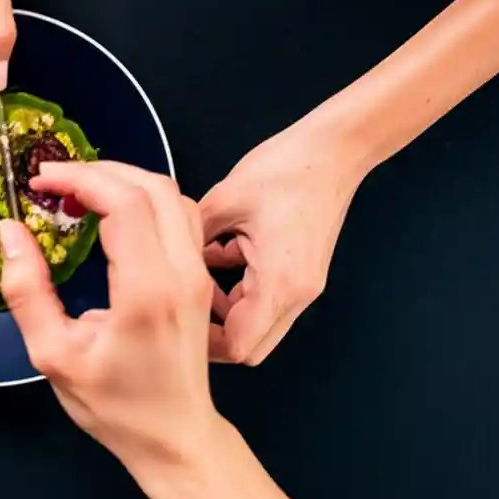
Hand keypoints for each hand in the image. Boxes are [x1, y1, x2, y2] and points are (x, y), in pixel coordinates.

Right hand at [0, 161, 222, 473]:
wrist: (174, 434)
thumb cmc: (113, 404)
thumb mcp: (52, 355)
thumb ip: (27, 291)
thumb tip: (10, 231)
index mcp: (146, 292)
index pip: (124, 204)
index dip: (80, 179)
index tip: (41, 182)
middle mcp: (181, 273)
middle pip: (151, 186)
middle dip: (98, 171)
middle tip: (53, 181)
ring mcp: (197, 272)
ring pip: (171, 194)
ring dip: (124, 180)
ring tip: (77, 191)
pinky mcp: (198, 274)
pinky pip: (179, 214)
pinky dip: (144, 197)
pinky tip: (109, 211)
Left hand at [198, 116, 365, 364]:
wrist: (334, 150)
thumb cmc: (287, 168)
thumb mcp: (222, 202)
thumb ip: (189, 238)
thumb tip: (164, 259)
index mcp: (279, 282)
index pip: (239, 347)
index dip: (204, 343)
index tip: (177, 321)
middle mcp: (297, 294)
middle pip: (251, 347)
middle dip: (214, 333)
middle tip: (183, 305)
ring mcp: (304, 286)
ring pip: (258, 324)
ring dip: (227, 309)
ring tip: (202, 273)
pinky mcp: (304, 274)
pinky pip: (267, 299)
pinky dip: (241, 289)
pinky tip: (222, 254)